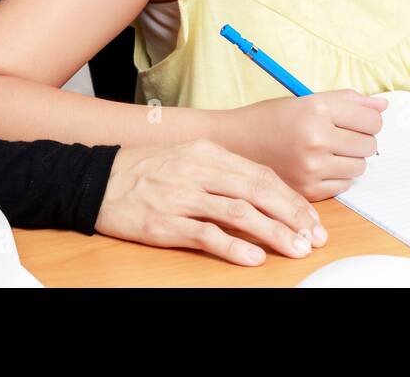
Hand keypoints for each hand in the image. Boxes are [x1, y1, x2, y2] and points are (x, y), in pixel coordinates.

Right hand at [94, 138, 327, 265]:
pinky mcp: (165, 222)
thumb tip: (264, 192)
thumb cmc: (143, 169)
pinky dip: (233, 247)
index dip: (290, 198)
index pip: (260, 174)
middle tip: (313, 237)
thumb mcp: (186, 157)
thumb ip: (222, 171)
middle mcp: (197, 171)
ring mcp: (181, 196)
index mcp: (206, 152)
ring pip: (238, 213)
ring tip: (293, 248)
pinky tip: (253, 258)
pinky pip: (206, 235)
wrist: (96, 179)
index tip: (311, 218)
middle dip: (291, 215)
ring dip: (272, 233)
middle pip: (256, 191)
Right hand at [230, 90, 387, 199]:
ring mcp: (312, 167)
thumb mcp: (306, 100)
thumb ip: (348, 101)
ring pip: (360, 167)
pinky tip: (318, 166)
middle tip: (340, 136)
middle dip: (360, 140)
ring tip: (328, 151)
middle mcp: (316, 138)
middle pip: (369, 144)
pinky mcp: (308, 189)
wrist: (234, 143)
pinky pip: (344, 185)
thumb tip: (383, 105)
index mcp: (316, 109)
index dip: (369, 120)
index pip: (371, 119)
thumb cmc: (270, 118)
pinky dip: (337, 176)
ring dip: (350, 159)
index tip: (359, 121)